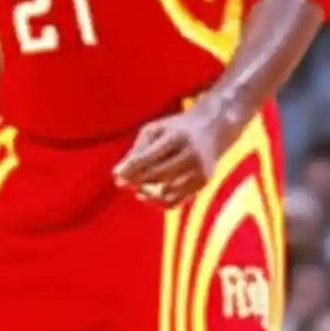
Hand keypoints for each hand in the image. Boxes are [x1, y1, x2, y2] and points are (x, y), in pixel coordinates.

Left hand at [113, 104, 234, 206]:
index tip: (117, 175)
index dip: (131, 169)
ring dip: (147, 193)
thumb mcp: (154, 130)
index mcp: (177, 136)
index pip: (149, 157)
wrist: (212, 129)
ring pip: (166, 191)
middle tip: (122, 183)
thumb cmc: (174, 129)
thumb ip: (136, 151)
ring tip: (137, 189)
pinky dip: (159, 201)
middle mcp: (191, 153)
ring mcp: (199, 169)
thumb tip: (117, 175)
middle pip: (157, 175)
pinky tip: (147, 195)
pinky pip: (177, 200)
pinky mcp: (203, 182)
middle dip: (136, 181)